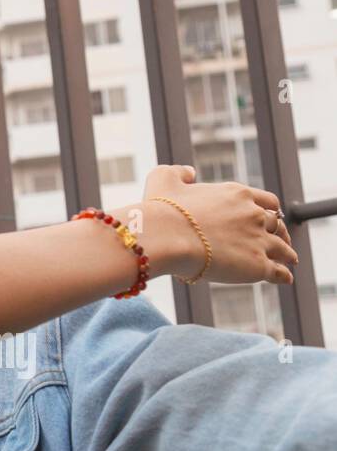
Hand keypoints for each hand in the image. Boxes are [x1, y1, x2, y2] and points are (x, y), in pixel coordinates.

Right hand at [127, 164, 297, 285]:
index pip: (267, 201)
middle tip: (279, 241)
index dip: (268, 210)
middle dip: (279, 233)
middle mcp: (253, 214)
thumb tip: (190, 173)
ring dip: (287, 254)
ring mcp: (258, 240)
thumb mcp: (163, 178)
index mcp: (237, 194)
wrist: (166, 237)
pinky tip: (283, 278)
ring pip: (283, 248)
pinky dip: (283, 276)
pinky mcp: (258, 265)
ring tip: (288, 261)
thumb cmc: (161, 210)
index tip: (266, 218)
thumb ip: (179, 172)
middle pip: (277, 224)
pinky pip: (279, 272)